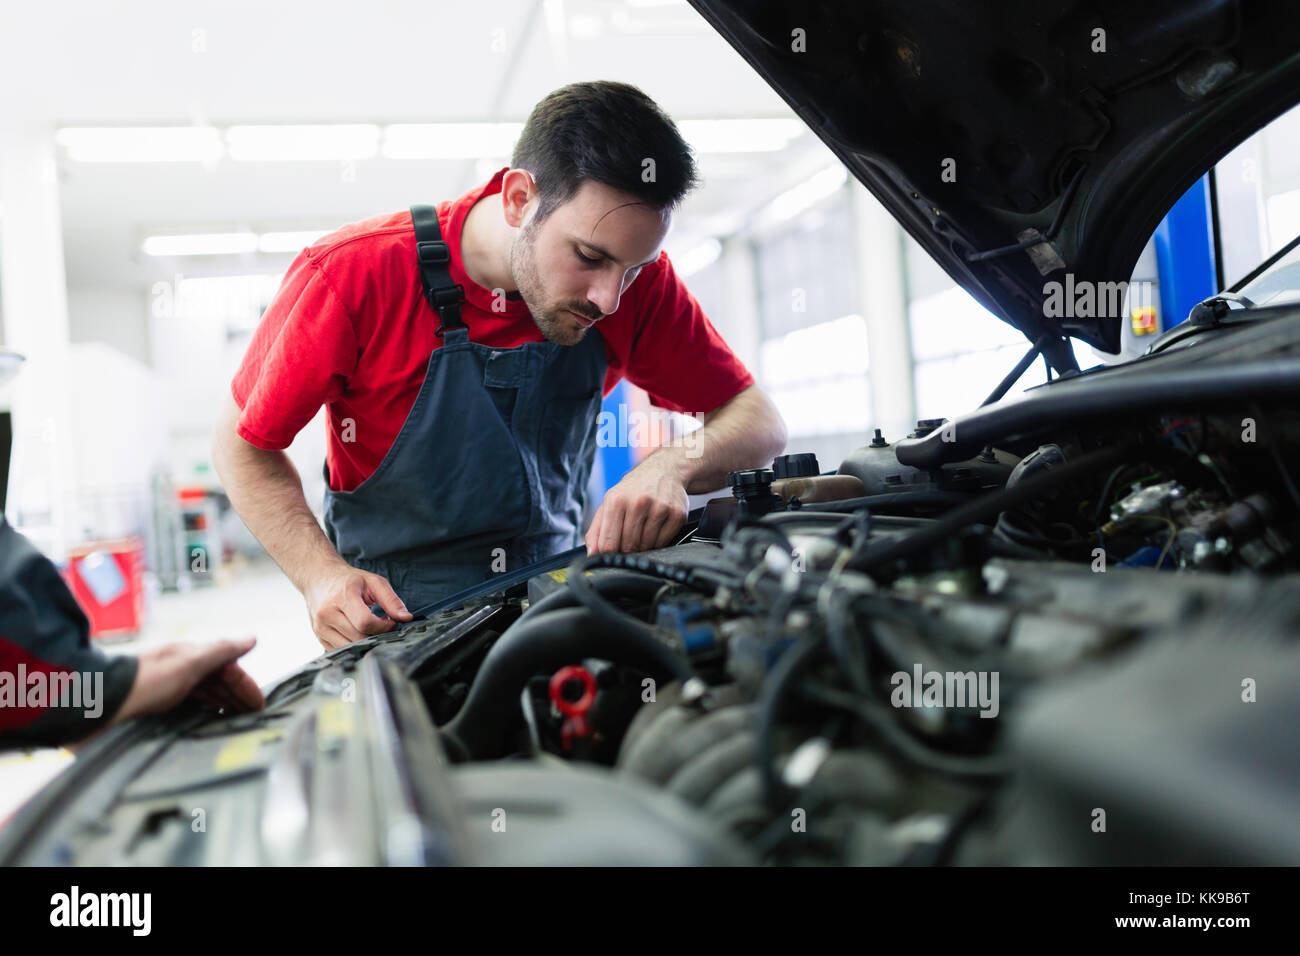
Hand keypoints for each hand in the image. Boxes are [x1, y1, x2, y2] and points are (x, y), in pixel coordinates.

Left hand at [115, 637, 265, 723]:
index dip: (245, 684)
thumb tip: (251, 639)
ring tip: (236, 720)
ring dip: (222, 705)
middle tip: (253, 715)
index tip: (259, 704)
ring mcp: (168, 689)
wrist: (98, 704)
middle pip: (217, 681)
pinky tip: (207, 723)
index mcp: (190, 656)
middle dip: (237, 696)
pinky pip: (190, 708)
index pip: (228, 667)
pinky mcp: (156, 707)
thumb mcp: (189, 663)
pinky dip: (204, 713)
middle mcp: (180, 669)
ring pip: (204, 695)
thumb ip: (222, 651)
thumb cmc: (143, 682)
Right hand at [303, 562, 413, 648]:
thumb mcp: (373, 582)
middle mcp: (327, 613)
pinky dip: (354, 644)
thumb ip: (391, 600)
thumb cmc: (348, 580)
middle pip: (359, 637)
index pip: (365, 622)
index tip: (391, 621)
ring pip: (350, 647)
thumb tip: (406, 618)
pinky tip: (358, 632)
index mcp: (342, 597)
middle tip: (382, 624)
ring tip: (370, 627)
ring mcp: (320, 627)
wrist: (319, 578)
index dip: (383, 626)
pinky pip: (342, 649)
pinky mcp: (319, 637)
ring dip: (366, 641)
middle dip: (376, 634)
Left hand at [586, 456, 688, 554]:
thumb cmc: (634, 489)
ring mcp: (659, 508)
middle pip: (628, 546)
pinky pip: (664, 542)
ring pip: (646, 546)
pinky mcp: (677, 514)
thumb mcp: (609, 502)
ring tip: (643, 527)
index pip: (608, 543)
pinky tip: (657, 526)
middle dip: (627, 548)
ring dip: (643, 544)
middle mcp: (638, 502)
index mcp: (616, 500)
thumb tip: (592, 553)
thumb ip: (596, 529)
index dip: (609, 553)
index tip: (612, 551)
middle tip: (630, 536)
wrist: (664, 470)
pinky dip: (659, 540)